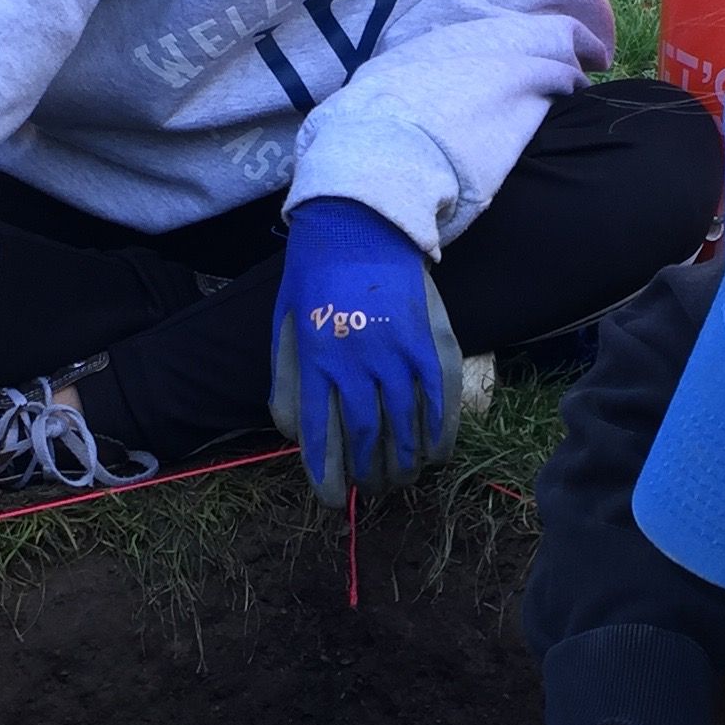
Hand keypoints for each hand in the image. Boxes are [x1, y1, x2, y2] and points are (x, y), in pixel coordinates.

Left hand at [270, 194, 462, 506]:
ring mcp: (398, 351)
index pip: (321, 435)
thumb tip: (295, 437)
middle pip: (366, 437)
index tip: (332, 502)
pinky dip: (439, 432)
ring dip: (404, 462)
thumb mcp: (285, 326)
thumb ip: (287, 383)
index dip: (327, 477)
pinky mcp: (430, 340)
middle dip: (368, 475)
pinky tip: (434, 454)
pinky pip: (439, 399)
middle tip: (370, 492)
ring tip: (400, 480)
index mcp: (315, 359)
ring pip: (405, 425)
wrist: (360, 222)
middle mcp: (357, 360)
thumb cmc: (315, 277)